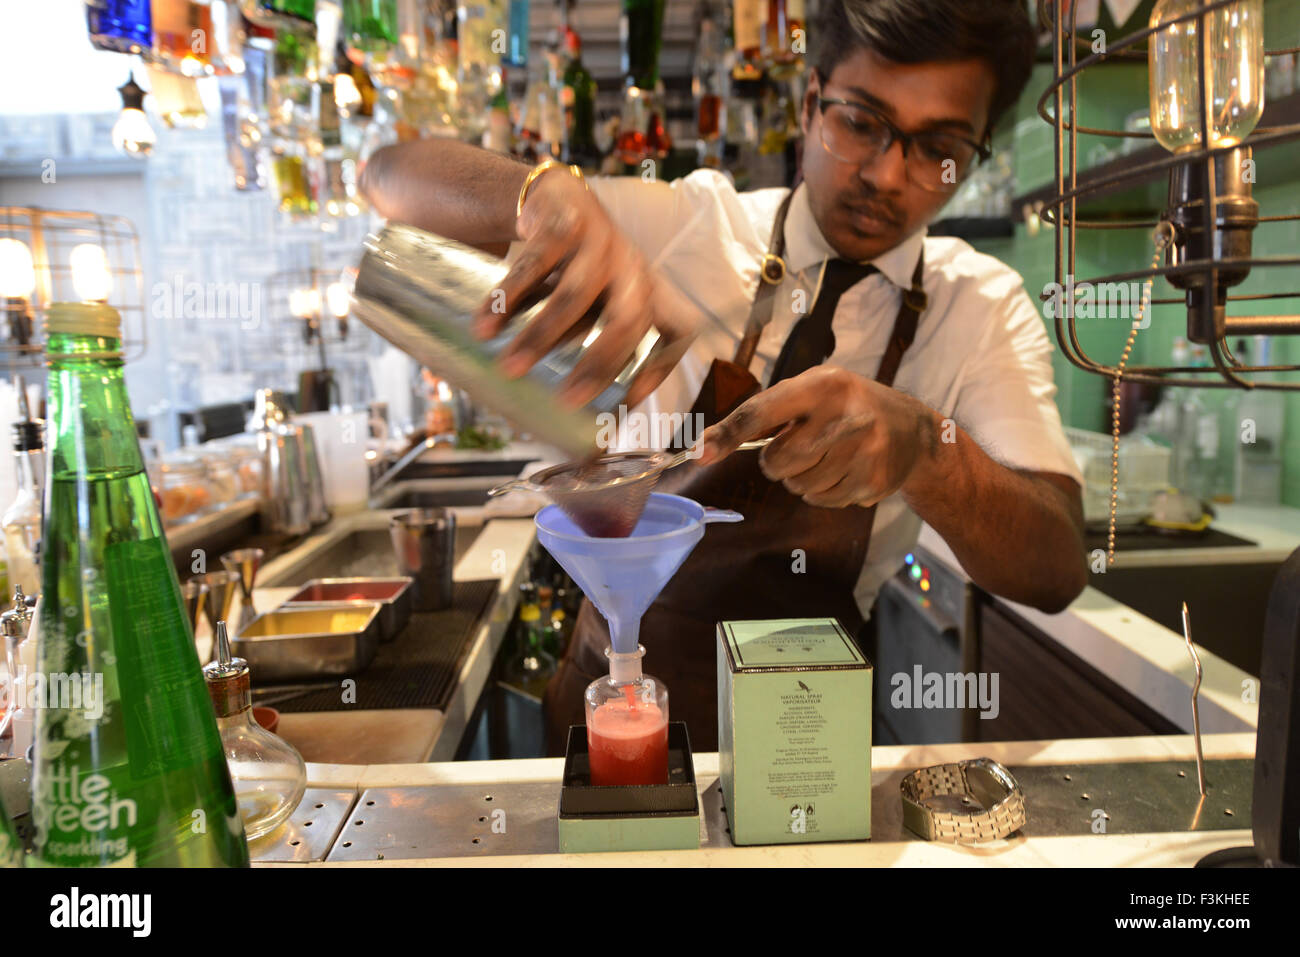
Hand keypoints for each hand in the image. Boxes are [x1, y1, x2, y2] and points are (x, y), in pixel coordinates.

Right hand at [471, 168, 697, 409]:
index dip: (661, 368)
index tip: (628, 403)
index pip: (676, 330)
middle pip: (628, 321)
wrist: (553, 198)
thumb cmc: (574, 267)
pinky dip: (506, 299)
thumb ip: (589, 339)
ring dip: (539, 336)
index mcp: (647, 291)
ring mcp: (600, 242)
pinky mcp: (563, 223)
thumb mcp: (596, 300)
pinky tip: (484, 326)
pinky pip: (533, 266)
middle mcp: (632, 268)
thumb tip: (561, 410)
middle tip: (565, 401)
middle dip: (598, 365)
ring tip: (509, 368)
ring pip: (574, 296)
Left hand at [694, 366, 937, 507]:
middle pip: (778, 460)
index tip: (699, 454)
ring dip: (803, 478)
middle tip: (800, 448)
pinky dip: (824, 491)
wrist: (914, 430)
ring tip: (829, 457)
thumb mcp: (816, 391)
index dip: (728, 434)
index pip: (763, 411)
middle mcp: (846, 415)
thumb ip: (768, 413)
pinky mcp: (873, 481)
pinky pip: (822, 500)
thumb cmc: (847, 407)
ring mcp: (864, 451)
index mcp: (823, 384)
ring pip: (799, 485)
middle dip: (779, 462)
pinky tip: (846, 470)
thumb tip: (705, 447)